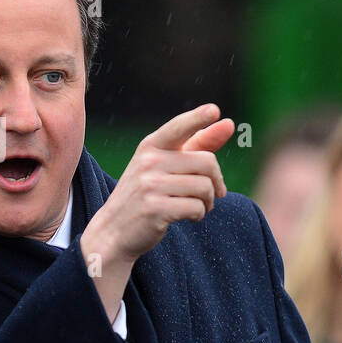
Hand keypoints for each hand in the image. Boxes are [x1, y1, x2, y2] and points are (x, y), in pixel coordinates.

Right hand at [80, 104, 234, 320]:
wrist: (113, 231)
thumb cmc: (146, 195)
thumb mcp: (165, 166)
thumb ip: (197, 145)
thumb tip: (228, 123)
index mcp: (151, 146)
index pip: (179, 127)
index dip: (198, 118)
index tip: (214, 110)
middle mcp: (149, 161)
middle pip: (207, 162)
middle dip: (216, 182)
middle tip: (212, 195)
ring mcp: (150, 185)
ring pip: (205, 187)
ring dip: (209, 202)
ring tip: (198, 207)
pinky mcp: (156, 208)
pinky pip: (197, 207)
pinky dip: (199, 215)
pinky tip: (190, 218)